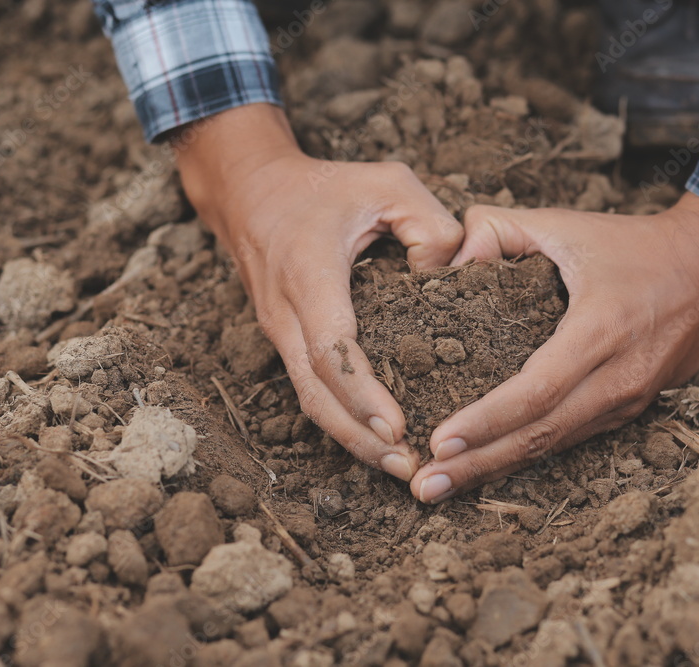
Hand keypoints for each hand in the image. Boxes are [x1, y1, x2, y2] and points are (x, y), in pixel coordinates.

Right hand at [175, 104, 462, 480]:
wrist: (250, 191)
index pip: (331, 348)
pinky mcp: (285, 340)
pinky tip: (379, 440)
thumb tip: (448, 278)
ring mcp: (279, 331)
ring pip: (309, 401)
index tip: (397, 427)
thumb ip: (430, 224)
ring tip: (401, 467)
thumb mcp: (388, 182)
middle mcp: (285, 313)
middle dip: (360, 439)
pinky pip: (311, 390)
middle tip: (408, 468)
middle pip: (316, 394)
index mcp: (309, 274)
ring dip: (351, 440)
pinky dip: (342, 421)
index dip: (362, 394)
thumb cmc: (325, 187)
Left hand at [410, 192, 698, 502]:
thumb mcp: (566, 223)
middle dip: (478, 464)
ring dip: (497, 469)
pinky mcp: (631, 409)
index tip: (439, 441)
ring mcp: (629, 400)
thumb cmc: (634, 245)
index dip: (485, 421)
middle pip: (540, 435)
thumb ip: (498, 229)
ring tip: (443, 486)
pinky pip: (572, 439)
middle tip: (426, 487)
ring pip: (555, 446)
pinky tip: (489, 466)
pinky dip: (527, 457)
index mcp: (599, 330)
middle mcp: (618, 376)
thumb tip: (446, 260)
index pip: (536, 391)